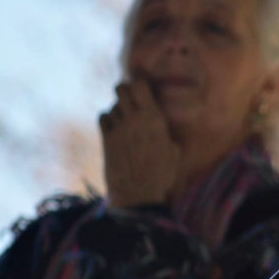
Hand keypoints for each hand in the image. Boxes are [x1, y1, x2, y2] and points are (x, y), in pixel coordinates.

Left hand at [99, 79, 182, 208]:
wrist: (139, 195)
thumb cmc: (162, 175)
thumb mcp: (174, 152)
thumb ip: (167, 134)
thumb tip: (166, 128)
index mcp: (154, 118)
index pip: (140, 85)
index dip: (139, 84)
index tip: (143, 90)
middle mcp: (135, 119)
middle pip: (121, 88)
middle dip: (125, 91)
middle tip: (131, 101)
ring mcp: (118, 128)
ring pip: (112, 105)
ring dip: (118, 109)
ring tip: (125, 120)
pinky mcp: (106, 139)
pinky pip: (103, 118)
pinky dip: (108, 120)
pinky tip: (115, 129)